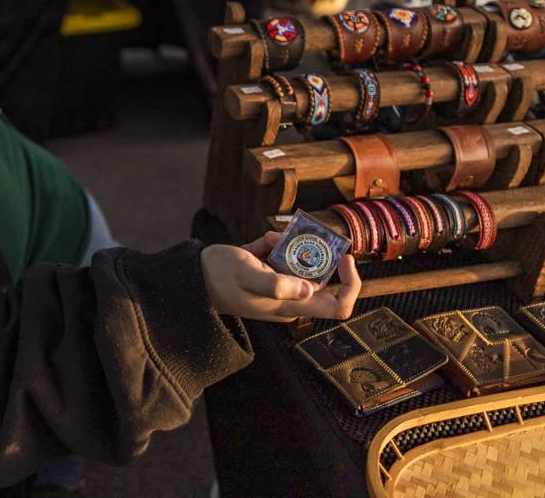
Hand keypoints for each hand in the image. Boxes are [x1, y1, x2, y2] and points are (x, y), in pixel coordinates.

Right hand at [201, 232, 360, 322]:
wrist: (195, 279)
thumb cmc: (218, 279)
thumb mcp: (246, 275)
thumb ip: (276, 284)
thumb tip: (308, 289)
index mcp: (290, 306)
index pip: (338, 306)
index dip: (349, 284)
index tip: (344, 258)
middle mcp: (291, 300)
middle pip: (321, 277)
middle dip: (312, 253)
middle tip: (296, 237)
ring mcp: (281, 288)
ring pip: (301, 263)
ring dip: (289, 246)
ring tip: (267, 241)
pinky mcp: (270, 276)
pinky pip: (285, 258)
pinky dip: (276, 246)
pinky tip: (259, 244)